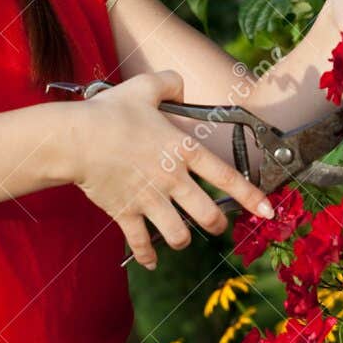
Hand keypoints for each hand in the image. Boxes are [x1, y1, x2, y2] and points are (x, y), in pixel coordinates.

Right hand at [72, 70, 275, 270]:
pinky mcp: (125, 213)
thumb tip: (182, 86)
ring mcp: (149, 200)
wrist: (74, 139)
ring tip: (180, 237)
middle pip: (208, 215)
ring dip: (182, 240)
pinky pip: (141, 243)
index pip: (226, 177)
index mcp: (182, 150)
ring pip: (178, 235)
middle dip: (217, 224)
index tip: (268, 212)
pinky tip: (151, 260)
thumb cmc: (109, 112)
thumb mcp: (144, 87)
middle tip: (217, 224)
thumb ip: (169, 83)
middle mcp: (171, 179)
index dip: (252, 197)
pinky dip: (147, 255)